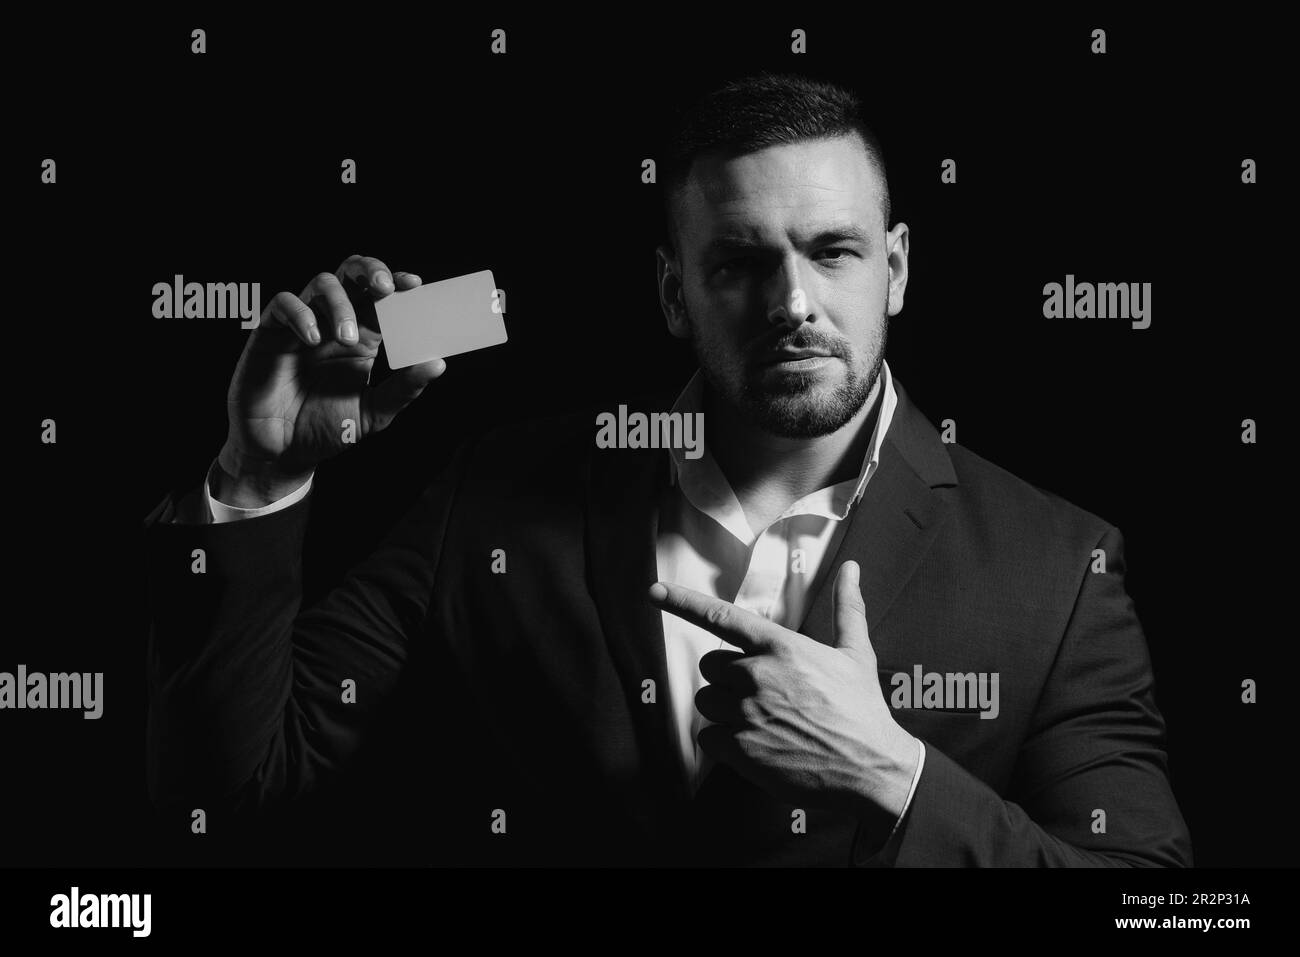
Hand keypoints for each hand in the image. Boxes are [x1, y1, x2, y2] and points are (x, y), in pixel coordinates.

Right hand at [217, 255, 447, 502]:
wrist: (283, 452)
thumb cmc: (328, 430)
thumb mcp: (373, 414)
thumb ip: (404, 389)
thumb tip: (438, 363)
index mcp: (364, 337)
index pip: (382, 299)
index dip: (398, 285)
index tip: (415, 285)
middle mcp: (334, 323)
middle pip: (352, 274)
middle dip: (371, 271)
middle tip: (385, 288)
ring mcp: (302, 325)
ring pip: (322, 284)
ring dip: (340, 303)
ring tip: (346, 339)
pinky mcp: (270, 333)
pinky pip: (283, 304)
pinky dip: (301, 314)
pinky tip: (313, 338)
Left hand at [648, 560, 919, 821]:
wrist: (872, 769)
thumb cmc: (863, 709)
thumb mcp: (856, 653)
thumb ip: (846, 607)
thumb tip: (852, 568)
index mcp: (782, 646)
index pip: (721, 617)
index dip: (682, 602)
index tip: (653, 591)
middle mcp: (758, 675)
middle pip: (711, 666)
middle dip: (729, 679)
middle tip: (764, 696)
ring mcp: (747, 713)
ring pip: (706, 702)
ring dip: (725, 711)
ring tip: (763, 722)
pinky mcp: (741, 749)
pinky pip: (708, 738)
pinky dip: (725, 744)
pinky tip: (758, 747)